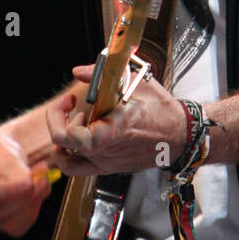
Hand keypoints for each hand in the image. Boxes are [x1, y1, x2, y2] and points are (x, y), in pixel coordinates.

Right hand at [0, 119, 52, 237]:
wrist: (6, 160)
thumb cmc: (2, 154)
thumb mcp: (6, 152)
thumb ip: (16, 171)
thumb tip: (29, 185)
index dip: (8, 191)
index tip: (29, 182)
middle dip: (26, 195)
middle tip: (44, 173)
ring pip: (11, 221)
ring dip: (33, 201)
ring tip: (42, 178)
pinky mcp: (2, 225)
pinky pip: (21, 225)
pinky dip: (34, 209)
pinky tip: (37, 191)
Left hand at [46, 63, 185, 176]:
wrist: (180, 134)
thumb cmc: (161, 110)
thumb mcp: (133, 82)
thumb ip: (101, 75)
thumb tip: (79, 71)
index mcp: (111, 131)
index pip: (68, 136)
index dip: (58, 116)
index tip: (68, 101)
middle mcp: (105, 151)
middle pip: (62, 145)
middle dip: (61, 120)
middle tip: (71, 107)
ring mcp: (106, 162)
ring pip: (66, 159)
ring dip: (63, 140)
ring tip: (76, 124)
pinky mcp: (108, 167)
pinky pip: (78, 168)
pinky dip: (70, 155)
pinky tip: (78, 139)